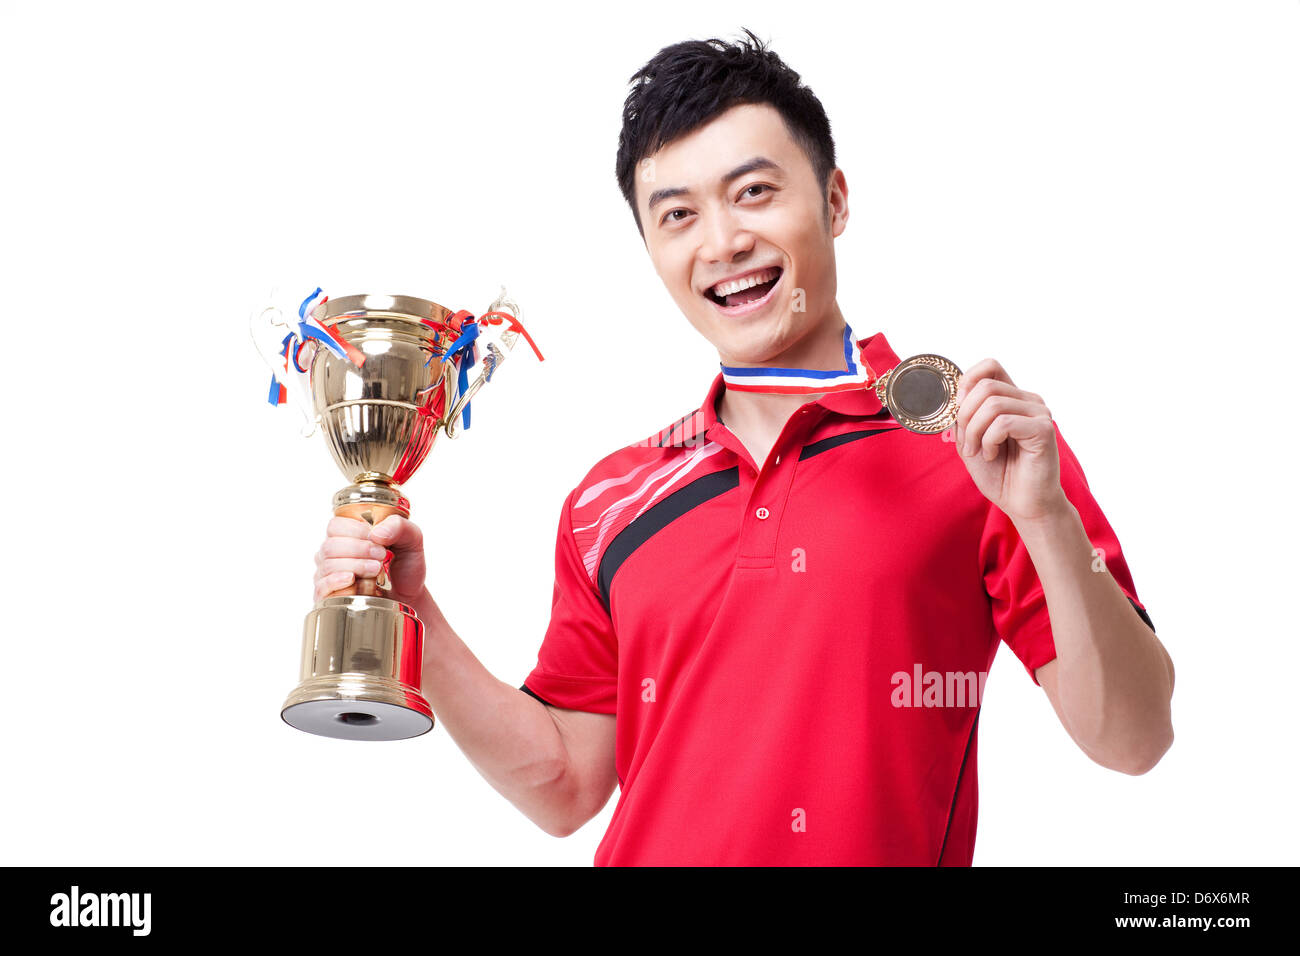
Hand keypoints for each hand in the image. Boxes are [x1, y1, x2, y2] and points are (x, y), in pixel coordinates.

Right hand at [312, 514, 427, 606]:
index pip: (335, 526)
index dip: (356, 531)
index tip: (377, 539)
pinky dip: (337, 582)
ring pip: (328, 565)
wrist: (410, 597)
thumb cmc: (405, 567)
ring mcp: (328, 575)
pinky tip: (352, 580)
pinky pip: (322, 587)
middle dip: (359, 550)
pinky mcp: (328, 596)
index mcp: (347, 535)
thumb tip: (376, 533)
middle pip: (330, 546)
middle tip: (381, 556)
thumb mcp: (412, 540)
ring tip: (376, 570)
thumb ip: (399, 526)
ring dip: (355, 566)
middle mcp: (333, 553)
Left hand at [952, 358, 1067, 522]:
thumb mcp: (970, 441)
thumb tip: (953, 397)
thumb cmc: (1000, 474)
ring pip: (992, 404)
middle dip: (965, 416)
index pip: (990, 366)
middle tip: (966, 444)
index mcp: (1013, 399)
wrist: (1023, 504)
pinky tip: (992, 455)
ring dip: (974, 431)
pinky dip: (989, 440)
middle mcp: (1029, 401)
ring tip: (978, 451)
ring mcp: (1039, 413)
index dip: (967, 380)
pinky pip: (1004, 423)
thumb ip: (963, 417)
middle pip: (986, 386)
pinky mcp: (1044, 430)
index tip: (957, 408)